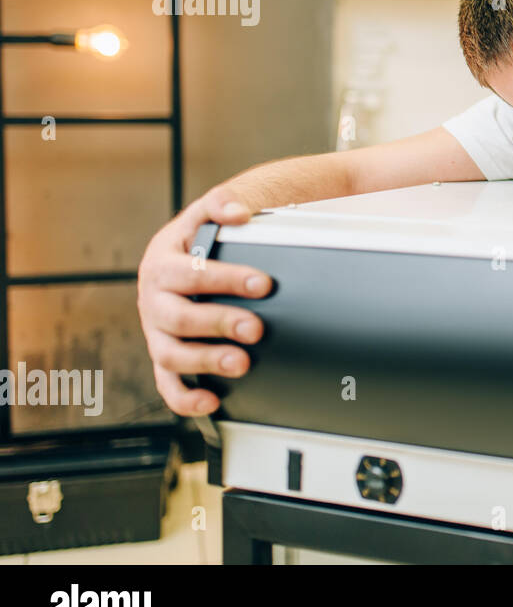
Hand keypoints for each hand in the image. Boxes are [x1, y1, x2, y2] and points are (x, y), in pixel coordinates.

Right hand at [136, 187, 272, 416]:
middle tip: (256, 328)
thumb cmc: (196, 239)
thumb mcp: (204, 215)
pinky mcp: (164, 357)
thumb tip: (238, 212)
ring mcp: (156, 332)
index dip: (228, 279)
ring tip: (241, 364)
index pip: (192, 273)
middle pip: (180, 318)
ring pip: (171, 355)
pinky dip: (186, 399)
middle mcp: (153, 300)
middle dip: (219, 323)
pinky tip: (213, 402)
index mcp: (161, 263)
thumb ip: (220, 204)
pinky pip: (167, 385)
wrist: (181, 258)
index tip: (264, 284)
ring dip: (205, 362)